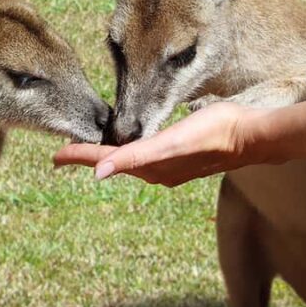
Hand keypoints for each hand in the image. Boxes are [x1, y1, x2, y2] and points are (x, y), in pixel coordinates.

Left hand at [54, 102, 272, 186]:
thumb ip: (134, 158)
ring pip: (129, 161)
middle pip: (113, 162)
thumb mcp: (171, 143)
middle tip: (66, 151)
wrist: (249, 136)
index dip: (80, 156)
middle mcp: (156, 170)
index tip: (55, 156)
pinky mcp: (181, 158)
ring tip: (93, 149)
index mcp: (149, 166)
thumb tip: (99, 173)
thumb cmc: (213, 133)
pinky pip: (145, 158)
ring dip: (109, 155)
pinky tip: (132, 148)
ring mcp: (169, 166)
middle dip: (89, 157)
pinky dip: (129, 153)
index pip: (105, 160)